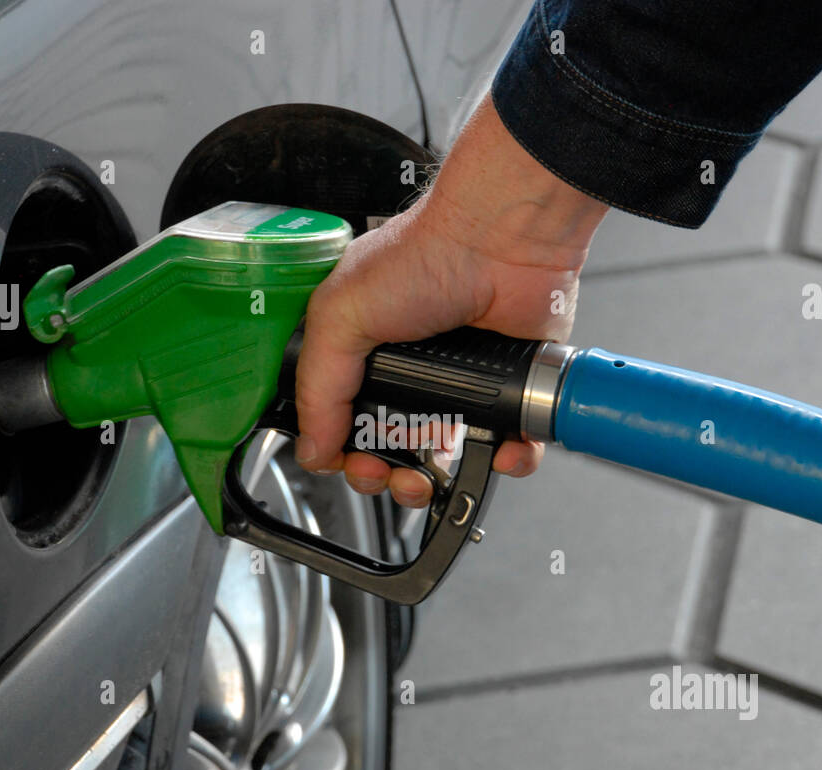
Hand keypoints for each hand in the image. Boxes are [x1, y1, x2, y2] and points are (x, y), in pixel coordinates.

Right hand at [295, 92, 607, 506]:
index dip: (343, 451)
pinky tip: (499, 454)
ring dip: (440, 478)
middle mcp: (410, 370)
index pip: (342, 421)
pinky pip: (509, 443)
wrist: (503, 240)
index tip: (351, 461)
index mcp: (362, 352)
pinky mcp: (508, 388)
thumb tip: (312, 448)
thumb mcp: (341, 316)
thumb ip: (319, 387)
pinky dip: (507, 459)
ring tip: (435, 475)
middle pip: (391, 449)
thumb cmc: (425, 255)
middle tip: (392, 474)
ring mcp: (461, 381)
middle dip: (388, 475)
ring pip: (447, 455)